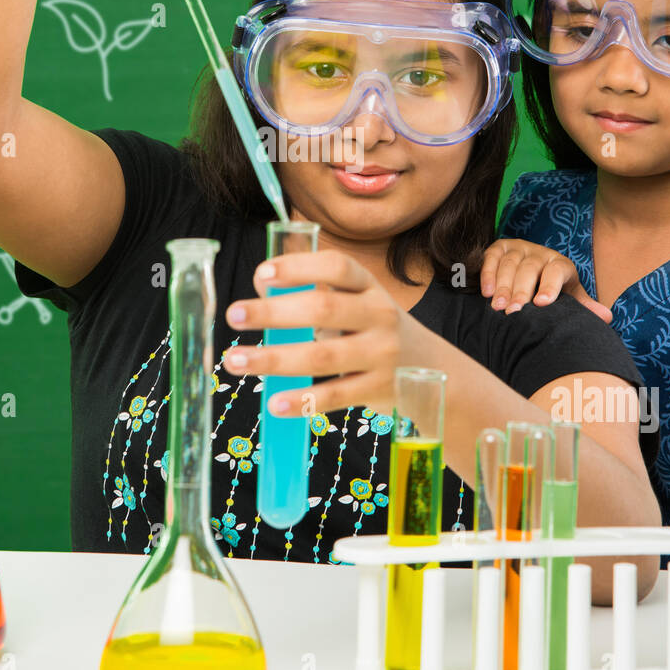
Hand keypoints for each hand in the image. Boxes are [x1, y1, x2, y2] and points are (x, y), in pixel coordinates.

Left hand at [222, 250, 435, 417]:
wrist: (435, 370)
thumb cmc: (374, 330)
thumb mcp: (355, 303)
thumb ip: (312, 294)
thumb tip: (261, 285)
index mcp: (369, 286)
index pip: (337, 266)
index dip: (299, 267)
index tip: (262, 273)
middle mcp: (379, 315)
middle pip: (323, 310)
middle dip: (274, 312)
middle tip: (233, 314)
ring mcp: (382, 354)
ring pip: (323, 357)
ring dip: (274, 359)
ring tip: (235, 361)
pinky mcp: (379, 390)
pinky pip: (336, 397)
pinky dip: (304, 401)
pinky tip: (274, 403)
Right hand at [481, 238, 612, 322]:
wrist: (534, 270)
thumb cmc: (553, 289)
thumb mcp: (569, 296)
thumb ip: (584, 306)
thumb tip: (607, 317)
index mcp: (561, 264)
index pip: (556, 272)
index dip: (550, 286)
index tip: (541, 304)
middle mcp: (540, 253)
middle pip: (529, 269)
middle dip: (520, 291)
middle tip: (513, 312)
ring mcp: (519, 248)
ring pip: (510, 264)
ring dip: (502, 286)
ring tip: (497, 307)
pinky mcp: (499, 247)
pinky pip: (492, 257)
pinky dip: (488, 274)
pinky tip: (486, 292)